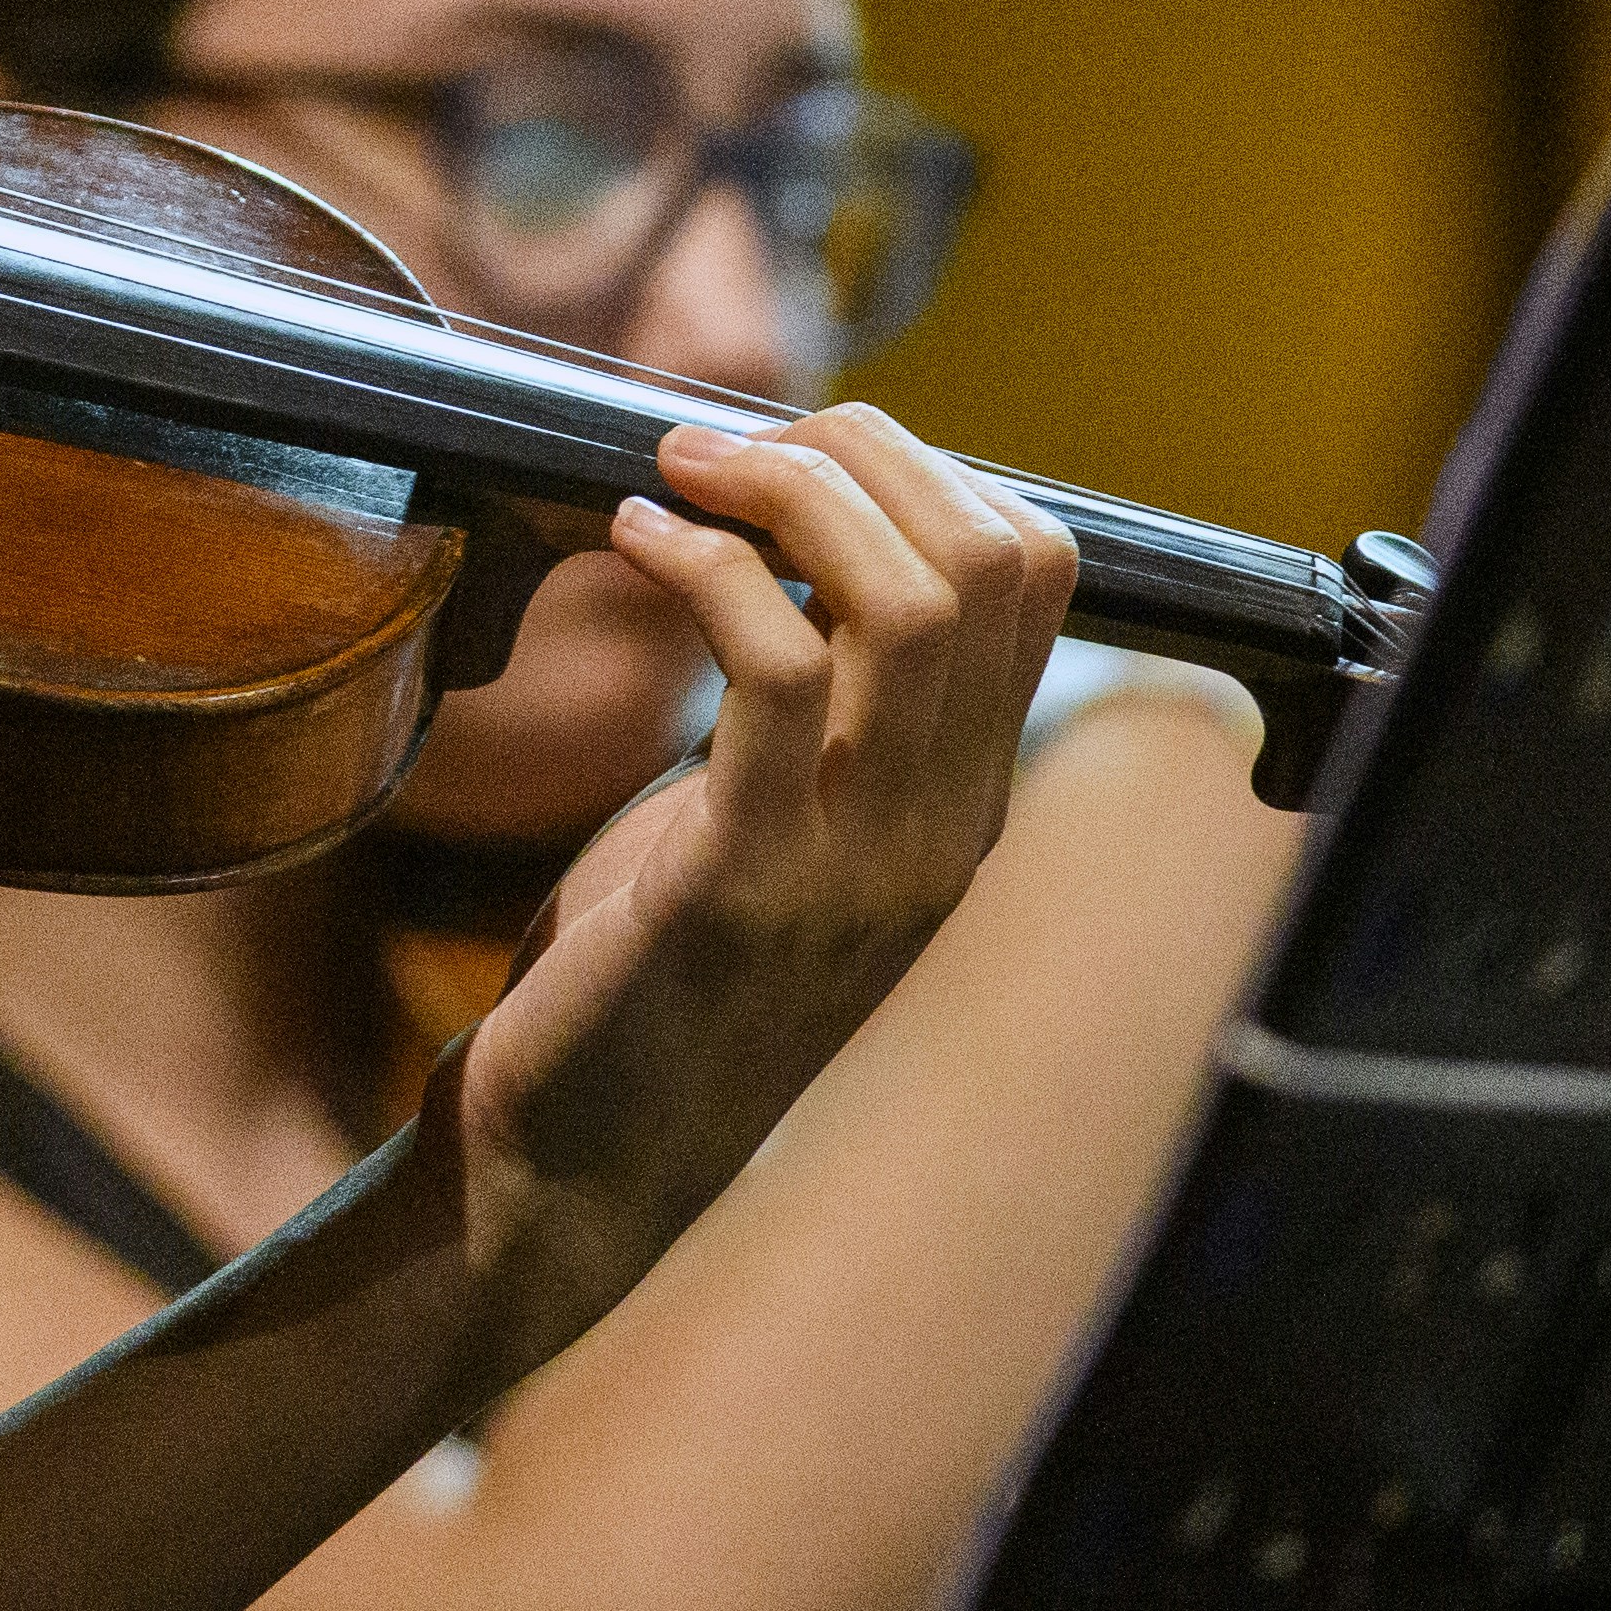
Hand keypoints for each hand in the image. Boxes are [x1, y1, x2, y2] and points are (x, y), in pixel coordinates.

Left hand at [447, 401, 1074, 1323]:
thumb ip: (810, 706)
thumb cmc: (646, 977)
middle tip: (730, 440)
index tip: (800, 452)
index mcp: (961, 804)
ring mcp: (857, 859)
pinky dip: (698, 564)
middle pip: (990, 557)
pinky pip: (768, 665)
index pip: (1040, 572)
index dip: (925, 467)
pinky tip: (631, 539)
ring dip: (782, 487)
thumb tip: (786, 528)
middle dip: (860, 448)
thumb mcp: (768, 829)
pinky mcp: (742, 879)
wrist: (570, 1170)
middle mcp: (941, 827)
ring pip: (905, 598)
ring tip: (677, 469)